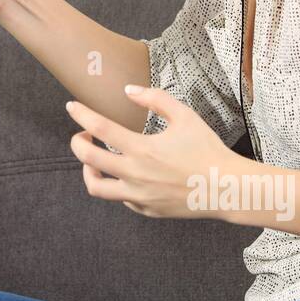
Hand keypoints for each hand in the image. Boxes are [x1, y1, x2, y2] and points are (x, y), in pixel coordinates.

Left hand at [65, 85, 247, 219]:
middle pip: (88, 159)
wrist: (228, 189)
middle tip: (82, 134)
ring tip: (94, 159)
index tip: (71, 106)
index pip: (99, 128)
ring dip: (88, 170)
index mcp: (142, 149)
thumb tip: (129, 90)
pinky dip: (116, 185)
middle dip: (77, 143)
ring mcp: (139, 196)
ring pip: (97, 188)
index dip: (81, 114)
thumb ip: (155, 99)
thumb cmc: (207, 150)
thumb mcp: (185, 116)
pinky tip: (125, 174)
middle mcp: (135, 175)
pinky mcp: (147, 210)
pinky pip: (121, 199)